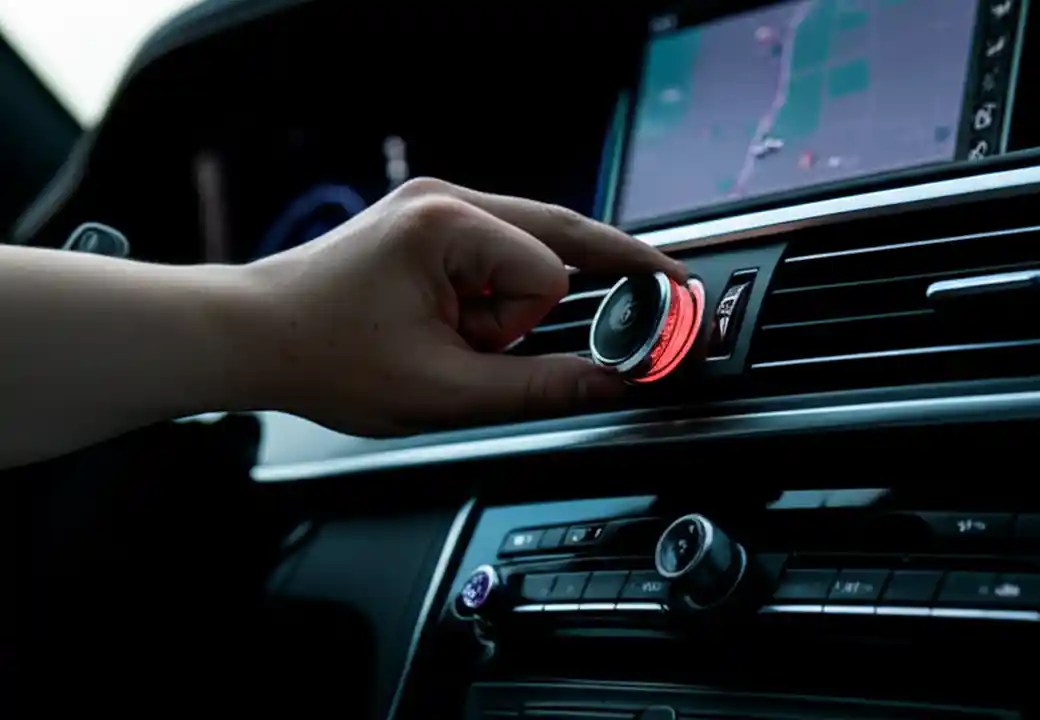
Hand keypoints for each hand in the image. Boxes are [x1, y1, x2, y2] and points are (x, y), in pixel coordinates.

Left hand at [242, 178, 684, 435]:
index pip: (548, 273)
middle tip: (668, 281)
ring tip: (461, 340)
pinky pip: (495, 250)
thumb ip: (538, 390)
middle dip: (588, 278)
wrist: (251, 335)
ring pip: (528, 245)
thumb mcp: (441, 392)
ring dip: (512, 302)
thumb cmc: (325, 356)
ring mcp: (434, 205)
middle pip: (559, 234)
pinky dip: (494, 293)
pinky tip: (466, 324)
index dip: (530, 328)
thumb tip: (610, 384)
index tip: (536, 353)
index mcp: (448, 226)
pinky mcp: (426, 222)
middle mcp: (445, 199)